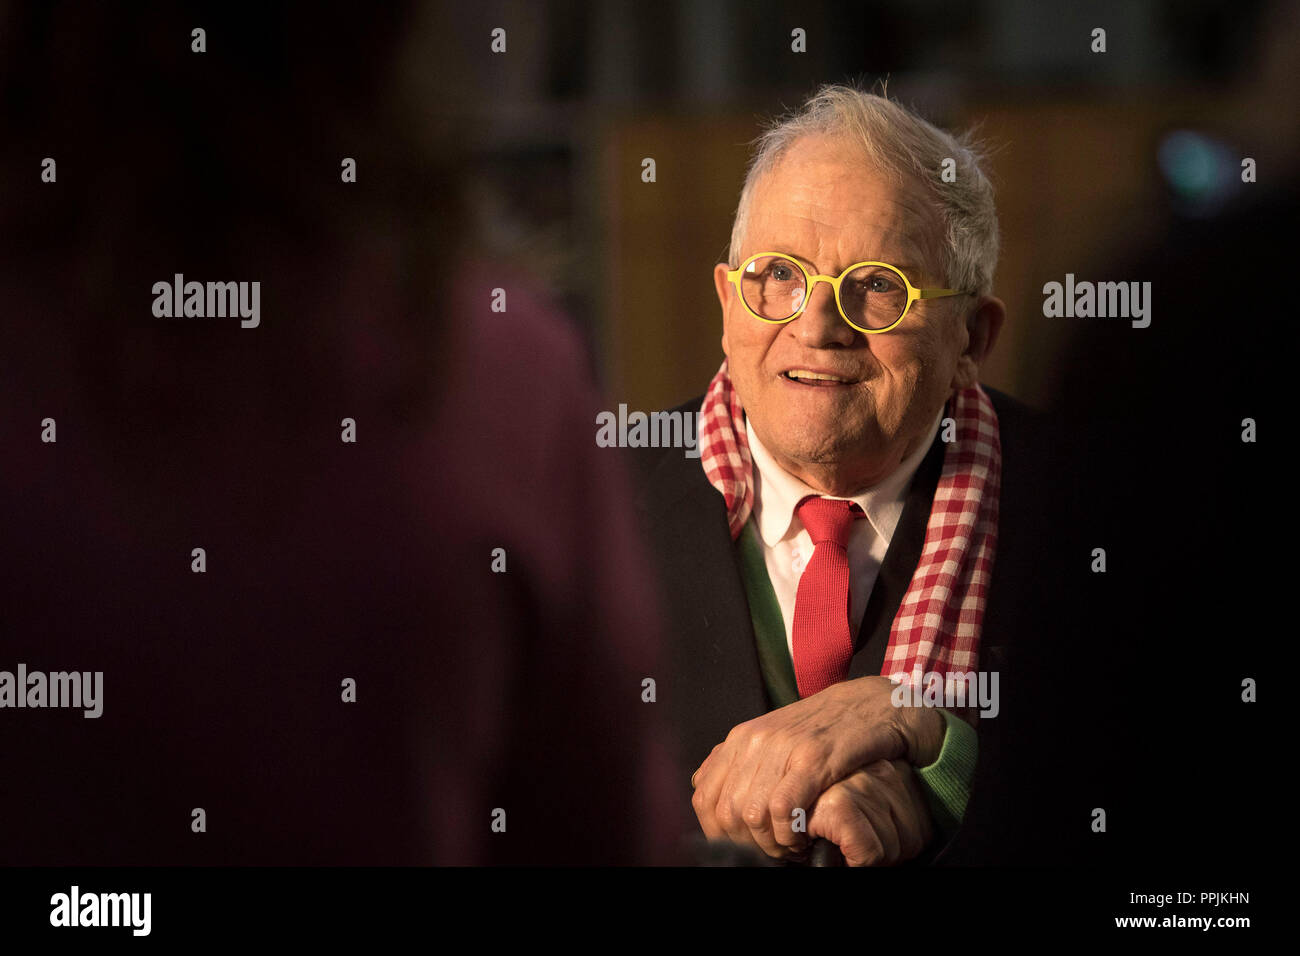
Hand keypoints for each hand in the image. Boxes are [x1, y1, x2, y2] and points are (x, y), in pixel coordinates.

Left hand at [690, 676, 944, 858]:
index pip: (704, 798)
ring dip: (772, 842)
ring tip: (792, 844)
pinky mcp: (814, 757)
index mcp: (740, 738)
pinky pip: (784, 807)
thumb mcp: (775, 740)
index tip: (746, 845)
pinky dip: (790, 832)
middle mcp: (755, 740)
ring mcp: (783, 747)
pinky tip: (805, 836)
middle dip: (749, 843)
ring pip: (752, 813)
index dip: (720, 833)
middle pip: (726, 812)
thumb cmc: (824, 729)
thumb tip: (705, 790)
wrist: (873, 704)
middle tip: (775, 849)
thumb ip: (742, 763)